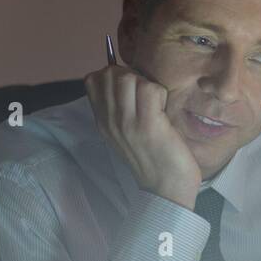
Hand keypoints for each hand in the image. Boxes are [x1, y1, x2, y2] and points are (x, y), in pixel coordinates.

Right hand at [84, 63, 200, 209]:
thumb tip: (127, 76)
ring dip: (147, 84)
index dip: (114, 75)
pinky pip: (150, 89)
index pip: (93, 79)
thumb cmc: (154, 156)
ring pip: (129, 78)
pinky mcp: (148, 125)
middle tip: (146, 96)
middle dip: (132, 75)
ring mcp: (127, 123)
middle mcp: (109, 121)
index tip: (131, 90)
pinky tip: (163, 110)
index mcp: (102, 121)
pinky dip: (160, 93)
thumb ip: (120, 106)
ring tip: (155, 104)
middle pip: (110, 73)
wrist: (166, 188)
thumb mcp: (126, 131)